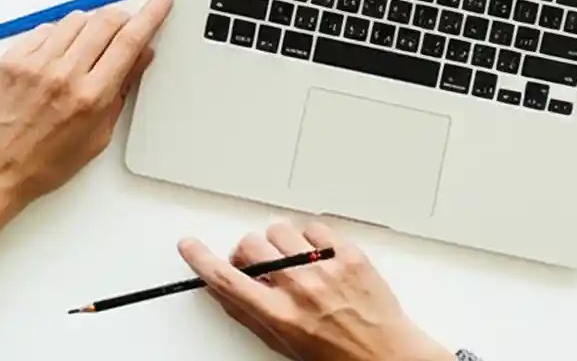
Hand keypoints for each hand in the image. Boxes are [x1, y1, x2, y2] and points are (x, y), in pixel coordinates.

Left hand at [0, 0, 172, 243]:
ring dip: (90, 27)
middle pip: (105, 21)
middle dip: (122, 18)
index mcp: (91, 97)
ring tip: (86, 50)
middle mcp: (64, 74)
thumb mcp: (99, 135)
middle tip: (125, 28)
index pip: (129, 42)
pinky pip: (46, 29)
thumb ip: (122, 91)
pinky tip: (58, 57)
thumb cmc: (48, 162)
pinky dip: (60, 36)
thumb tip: (142, 55)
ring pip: (76, 19)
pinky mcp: (13, 58)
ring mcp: (35, 63)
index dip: (151, 15)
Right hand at [179, 221, 453, 360]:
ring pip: (279, 230)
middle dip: (249, 254)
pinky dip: (311, 239)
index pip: (227, 280)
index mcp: (280, 315)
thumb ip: (251, 315)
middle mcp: (300, 288)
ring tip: (296, 262)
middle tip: (261, 266)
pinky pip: (315, 228)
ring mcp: (326, 267)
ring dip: (280, 243)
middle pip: (250, 246)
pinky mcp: (349, 254)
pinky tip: (319, 257)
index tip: (190, 246)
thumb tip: (225, 291)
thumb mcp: (285, 344)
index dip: (202, 260)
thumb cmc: (338, 357)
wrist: (387, 357)